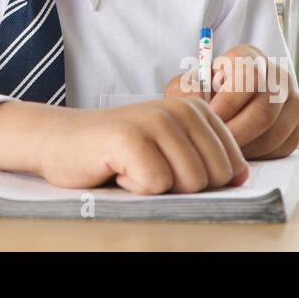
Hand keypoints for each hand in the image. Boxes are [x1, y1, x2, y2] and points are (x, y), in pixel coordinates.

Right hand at [0, 97, 248, 194]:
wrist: (58, 141)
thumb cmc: (115, 152)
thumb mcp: (169, 152)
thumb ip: (205, 160)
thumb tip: (241, 178)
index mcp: (196, 110)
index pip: (232, 165)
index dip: (200, 181)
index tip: (165, 166)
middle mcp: (180, 109)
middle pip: (213, 177)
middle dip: (180, 187)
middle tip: (146, 168)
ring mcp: (155, 121)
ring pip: (189, 183)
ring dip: (154, 188)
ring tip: (130, 167)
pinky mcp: (131, 138)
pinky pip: (156, 185)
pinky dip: (133, 188)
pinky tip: (115, 169)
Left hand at [165, 43, 298, 158]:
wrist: (222, 100)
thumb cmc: (204, 91)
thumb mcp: (188, 84)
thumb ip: (186, 89)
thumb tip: (197, 100)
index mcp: (249, 57)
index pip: (250, 77)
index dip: (229, 103)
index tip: (211, 120)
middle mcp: (277, 77)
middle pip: (264, 112)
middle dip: (235, 134)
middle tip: (214, 145)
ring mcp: (291, 102)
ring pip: (273, 134)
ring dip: (245, 148)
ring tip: (222, 151)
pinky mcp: (295, 128)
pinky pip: (280, 149)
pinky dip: (257, 156)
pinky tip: (237, 153)